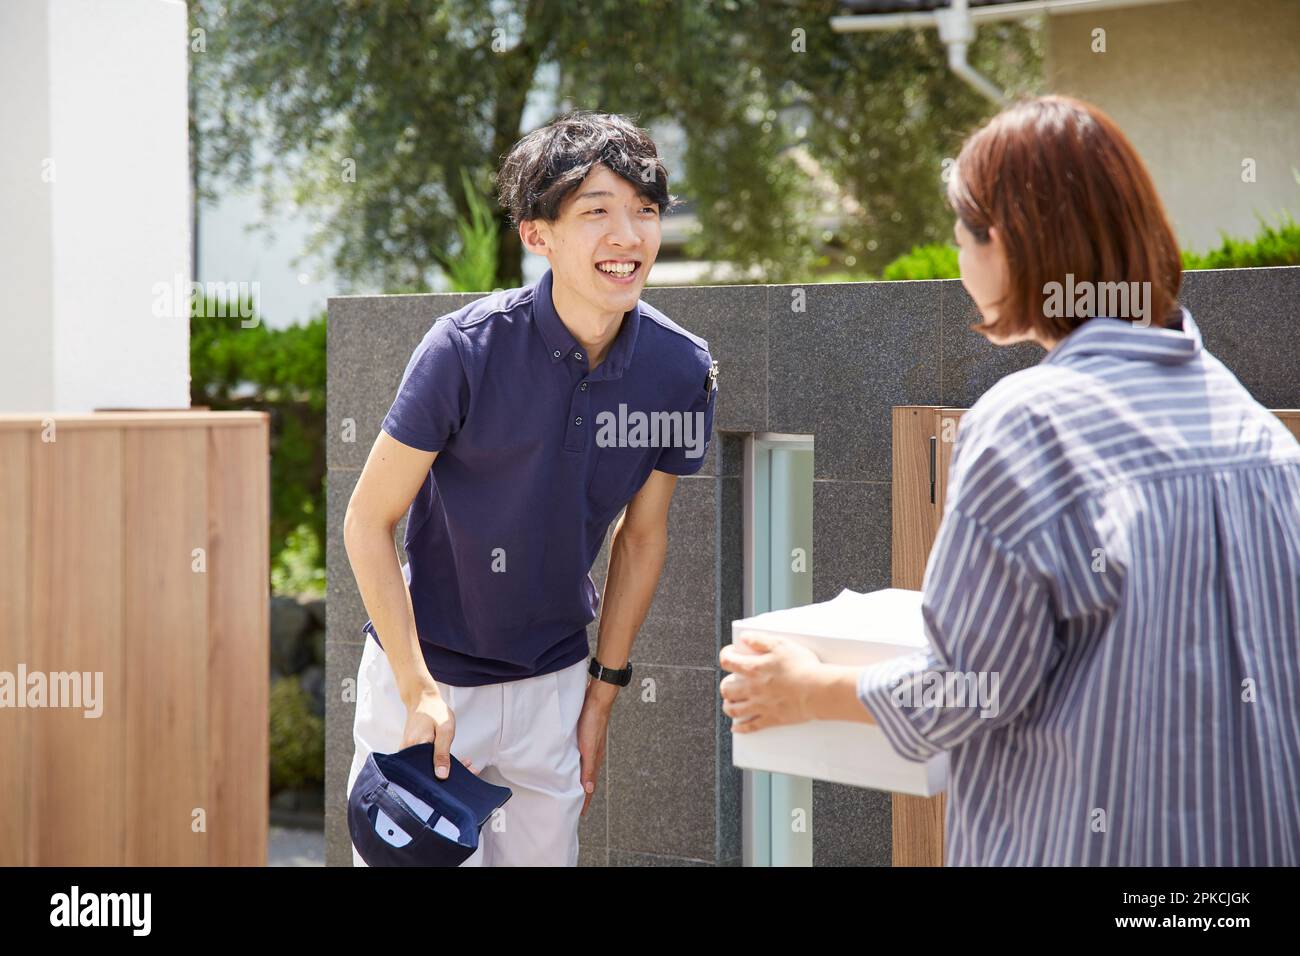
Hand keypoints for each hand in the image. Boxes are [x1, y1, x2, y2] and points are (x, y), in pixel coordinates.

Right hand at [401, 690, 479, 777]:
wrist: (423, 699)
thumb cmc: (434, 711)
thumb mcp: (444, 730)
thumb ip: (442, 754)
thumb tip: (441, 776)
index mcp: (413, 748)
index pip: (428, 772)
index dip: (446, 778)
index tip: (463, 777)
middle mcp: (407, 754)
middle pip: (428, 772)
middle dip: (450, 774)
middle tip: (469, 770)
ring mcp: (409, 753)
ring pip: (429, 767)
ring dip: (448, 767)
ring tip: (466, 764)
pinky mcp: (413, 751)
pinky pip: (427, 761)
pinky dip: (441, 761)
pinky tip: (456, 760)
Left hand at [576, 684, 613, 814]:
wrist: (597, 699)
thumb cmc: (593, 721)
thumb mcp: (589, 747)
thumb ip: (588, 768)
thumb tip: (589, 789)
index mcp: (595, 760)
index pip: (590, 786)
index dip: (586, 800)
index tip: (581, 814)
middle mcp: (593, 755)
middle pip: (587, 779)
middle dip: (583, 793)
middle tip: (575, 806)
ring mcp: (589, 746)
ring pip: (583, 768)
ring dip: (579, 780)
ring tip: (572, 789)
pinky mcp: (585, 737)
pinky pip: (580, 757)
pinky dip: (576, 766)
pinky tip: (570, 763)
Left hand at [718, 632, 824, 732]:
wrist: (817, 690)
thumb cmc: (802, 667)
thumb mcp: (781, 644)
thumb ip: (760, 640)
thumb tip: (744, 638)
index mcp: (753, 668)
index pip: (727, 661)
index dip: (726, 656)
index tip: (730, 655)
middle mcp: (752, 688)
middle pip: (727, 689)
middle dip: (726, 685)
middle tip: (730, 683)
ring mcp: (760, 705)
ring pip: (734, 710)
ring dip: (729, 706)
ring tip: (729, 703)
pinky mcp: (771, 719)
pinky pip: (750, 727)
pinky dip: (741, 728)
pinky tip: (737, 727)